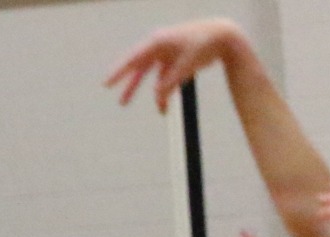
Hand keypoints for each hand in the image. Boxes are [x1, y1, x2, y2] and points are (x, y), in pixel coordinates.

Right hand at [107, 19, 250, 112]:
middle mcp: (159, 47)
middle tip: (119, 100)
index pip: (133, 59)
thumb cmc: (203, 46)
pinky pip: (166, 78)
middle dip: (129, 85)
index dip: (118, 72)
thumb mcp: (186, 66)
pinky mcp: (177, 60)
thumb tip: (157, 97)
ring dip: (149, 92)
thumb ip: (170, 82)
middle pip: (139, 68)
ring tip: (140, 105)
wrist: (223, 37)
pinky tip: (163, 105)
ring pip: (152, 75)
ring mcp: (168, 54)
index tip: (106, 83)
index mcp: (157, 42)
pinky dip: (165, 91)